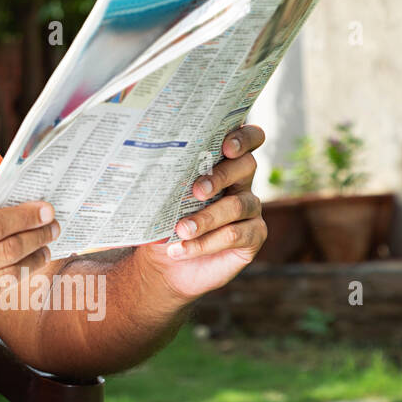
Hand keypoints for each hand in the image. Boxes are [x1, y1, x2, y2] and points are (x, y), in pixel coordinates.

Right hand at [0, 201, 58, 363]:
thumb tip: (1, 221)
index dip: (23, 217)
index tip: (44, 210)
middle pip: (5, 251)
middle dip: (36, 236)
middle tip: (52, 227)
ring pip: (4, 278)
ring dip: (30, 261)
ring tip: (42, 249)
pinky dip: (1, 285)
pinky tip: (9, 275)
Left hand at [137, 124, 267, 299]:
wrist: (164, 262)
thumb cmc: (162, 221)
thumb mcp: (160, 199)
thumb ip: (165, 180)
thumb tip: (148, 167)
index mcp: (221, 163)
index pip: (248, 139)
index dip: (243, 138)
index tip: (226, 147)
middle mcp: (240, 181)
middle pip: (246, 166)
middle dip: (220, 176)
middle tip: (196, 190)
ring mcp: (250, 208)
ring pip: (238, 205)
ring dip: (206, 218)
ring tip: (181, 230)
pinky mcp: (253, 235)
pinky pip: (235, 234)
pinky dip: (205, 243)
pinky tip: (181, 248)